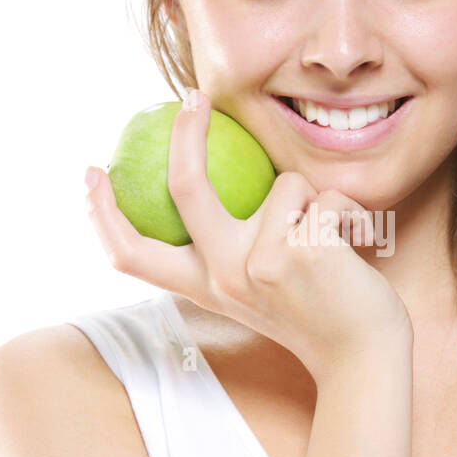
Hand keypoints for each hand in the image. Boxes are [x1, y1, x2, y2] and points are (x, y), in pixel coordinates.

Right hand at [85, 90, 410, 381]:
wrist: (364, 357)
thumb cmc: (324, 313)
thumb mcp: (264, 287)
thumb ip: (240, 249)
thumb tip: (229, 182)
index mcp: (205, 286)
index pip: (134, 255)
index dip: (103, 213)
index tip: (92, 172)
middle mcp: (222, 276)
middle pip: (185, 187)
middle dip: (185, 133)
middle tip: (193, 98)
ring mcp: (256, 262)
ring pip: (284, 185)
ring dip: (319, 202)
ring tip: (336, 242)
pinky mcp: (297, 250)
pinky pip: (324, 196)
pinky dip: (349, 212)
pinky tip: (358, 247)